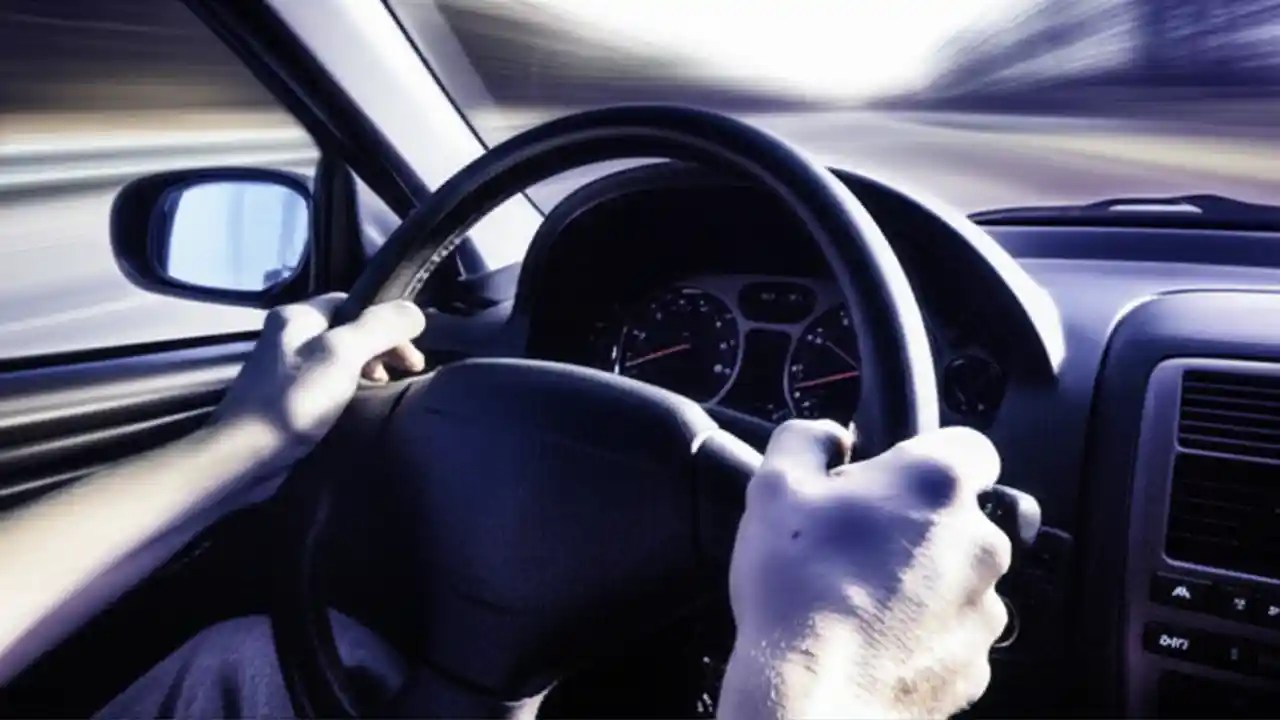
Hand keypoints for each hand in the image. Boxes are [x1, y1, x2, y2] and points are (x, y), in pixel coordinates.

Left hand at [213, 293, 426, 467]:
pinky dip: (350, 389)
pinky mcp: (288, 398)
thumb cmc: (294, 399)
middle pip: (349, 330)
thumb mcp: (342, 354)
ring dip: (368, 369)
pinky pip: (329, 383)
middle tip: (407, 369)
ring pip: (341, 358)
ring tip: (387, 387)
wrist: (246, 455)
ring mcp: (286, 368)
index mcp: (298, 316)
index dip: (385, 321)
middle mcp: (289, 335)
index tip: (410, 349)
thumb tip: (415, 311)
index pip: (353, 303)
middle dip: (381, 346)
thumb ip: (379, 328)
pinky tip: (361, 405)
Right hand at [720, 420, 1010, 719]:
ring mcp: (983, 607)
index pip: (970, 446)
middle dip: (916, 525)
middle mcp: (978, 542)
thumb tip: (828, 436)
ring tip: (857, 597)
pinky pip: (952, 633)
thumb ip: (806, 439)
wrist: (813, 696)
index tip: (892, 477)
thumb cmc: (797, 588)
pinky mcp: (976, 663)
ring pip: (958, 578)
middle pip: (960, 517)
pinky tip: (872, 638)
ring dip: (921, 581)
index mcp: (937, 484)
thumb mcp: (774, 486)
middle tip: (856, 543)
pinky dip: (922, 633)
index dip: (928, 456)